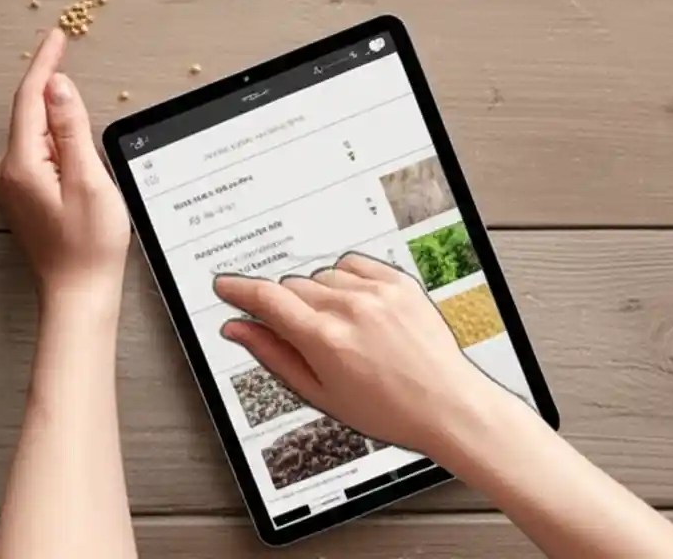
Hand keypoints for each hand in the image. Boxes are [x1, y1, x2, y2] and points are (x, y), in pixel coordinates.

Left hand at [0, 28, 129, 301]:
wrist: (76, 294)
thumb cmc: (87, 247)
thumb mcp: (88, 179)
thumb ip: (71, 127)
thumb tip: (57, 86)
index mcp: (20, 163)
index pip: (31, 97)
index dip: (46, 63)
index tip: (58, 36)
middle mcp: (6, 170)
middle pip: (35, 116)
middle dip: (63, 106)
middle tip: (89, 127)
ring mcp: (11, 183)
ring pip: (40, 137)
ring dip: (65, 135)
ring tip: (91, 173)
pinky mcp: (21, 194)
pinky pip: (40, 155)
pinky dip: (60, 151)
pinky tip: (80, 174)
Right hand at [214, 253, 501, 453]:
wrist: (448, 405)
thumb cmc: (389, 409)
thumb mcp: (320, 392)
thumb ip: (273, 354)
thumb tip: (238, 330)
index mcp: (325, 339)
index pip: (266, 299)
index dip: (238, 290)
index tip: (225, 286)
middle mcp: (349, 308)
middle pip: (291, 287)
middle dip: (286, 307)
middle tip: (303, 335)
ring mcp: (377, 292)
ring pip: (321, 276)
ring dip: (317, 295)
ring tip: (339, 329)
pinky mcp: (398, 282)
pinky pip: (353, 263)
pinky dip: (344, 279)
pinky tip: (354, 305)